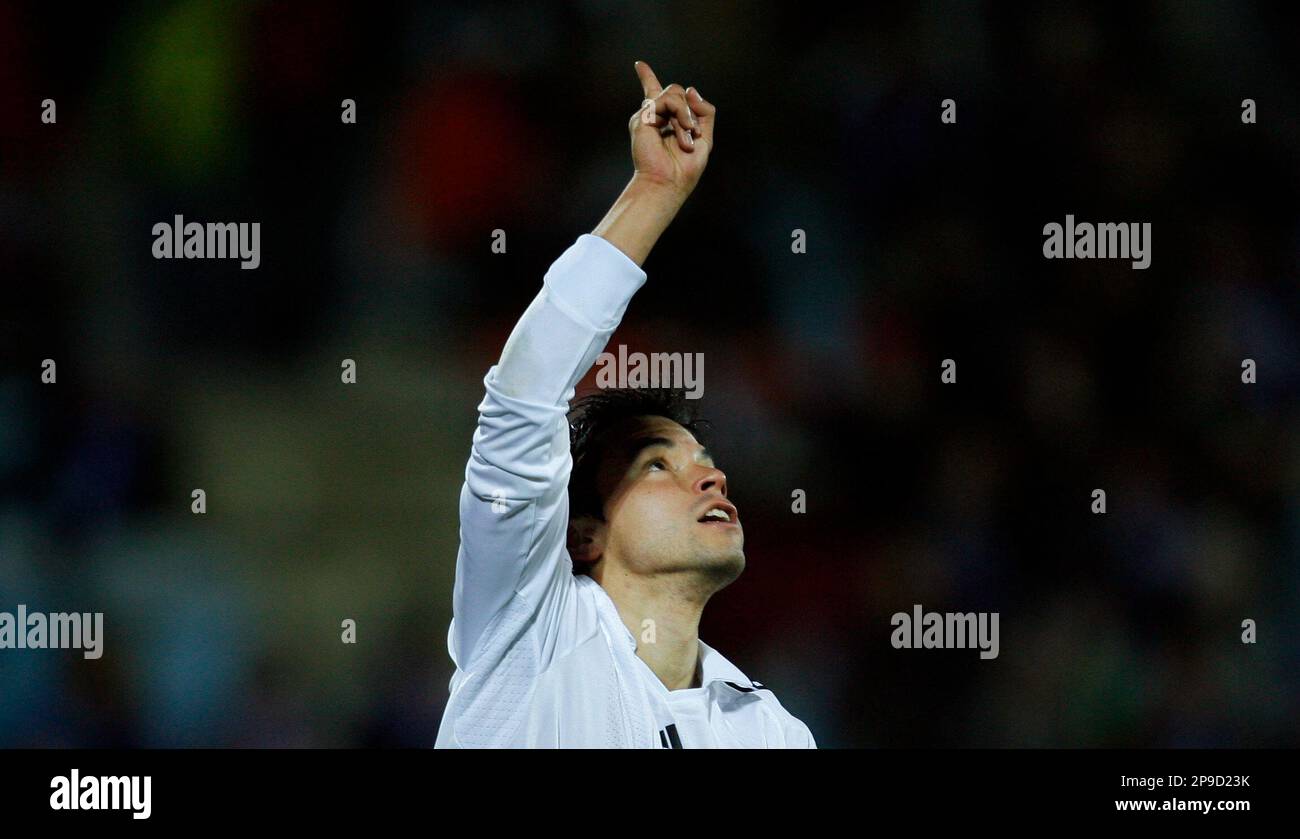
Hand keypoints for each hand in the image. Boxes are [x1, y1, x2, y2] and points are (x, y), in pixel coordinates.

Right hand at [628, 61, 714, 198]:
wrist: (668, 183)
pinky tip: (682, 133)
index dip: (647, 78)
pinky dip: (680, 115)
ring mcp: (647, 116)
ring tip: (687, 138)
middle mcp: (654, 117)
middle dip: (690, 110)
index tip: (639, 65)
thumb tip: (691, 90)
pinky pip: (667, 100)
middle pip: (676, 91)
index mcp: (666, 121)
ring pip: (674, 93)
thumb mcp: (705, 137)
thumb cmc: (685, 168)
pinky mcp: (642, 119)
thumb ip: (704, 112)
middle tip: (692, 134)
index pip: (658, 94)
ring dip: (687, 115)